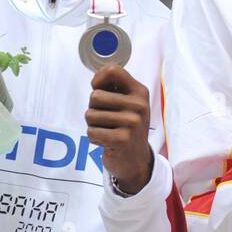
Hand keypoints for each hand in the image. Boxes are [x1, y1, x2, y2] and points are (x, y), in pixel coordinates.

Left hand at [85, 64, 153, 193]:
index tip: (99, 89)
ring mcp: (133, 123)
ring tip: (108, 131)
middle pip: (95, 96)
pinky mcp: (122, 139)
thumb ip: (114, 88)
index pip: (113, 71)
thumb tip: (96, 79)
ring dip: (93, 125)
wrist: (136, 160)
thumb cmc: (126, 127)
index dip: (98, 79)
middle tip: (106, 119)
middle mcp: (139, 105)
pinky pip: (92, 132)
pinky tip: (108, 141)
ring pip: (91, 115)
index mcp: (140, 92)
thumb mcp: (128, 103)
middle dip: (93, 109)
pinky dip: (94, 138)